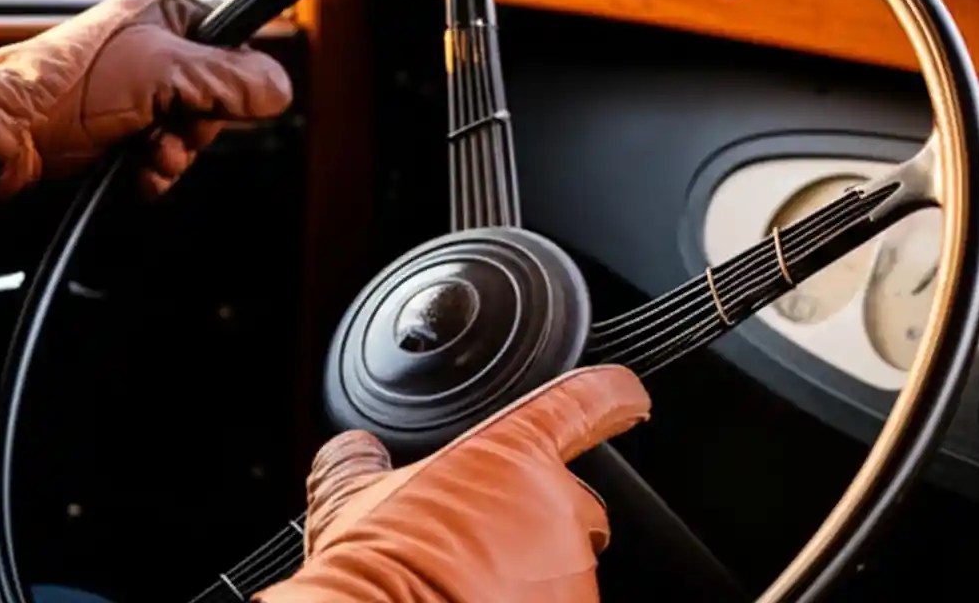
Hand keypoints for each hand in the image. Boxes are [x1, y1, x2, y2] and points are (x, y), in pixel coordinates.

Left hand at [0, 0, 291, 198]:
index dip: (234, 76)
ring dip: (177, 156)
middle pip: (216, 97)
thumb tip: (280, 90)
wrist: (4, 138)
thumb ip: (228, 80)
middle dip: (198, 128)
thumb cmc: (66, 91)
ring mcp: (134, 95)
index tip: (218, 100)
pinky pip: (164, 157)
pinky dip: (157, 174)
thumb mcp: (161, 75)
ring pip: (192, 133)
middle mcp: (150, 53)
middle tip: (171, 132)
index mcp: (160, 19)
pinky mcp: (120, 133)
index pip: (231, 40)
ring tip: (149, 158)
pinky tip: (140, 177)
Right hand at [257, 366, 650, 602]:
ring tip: (471, 592)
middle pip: (576, 502)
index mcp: (511, 451)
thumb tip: (353, 451)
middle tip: (485, 547)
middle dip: (539, 522)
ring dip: (532, 576)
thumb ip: (361, 464)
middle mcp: (557, 504)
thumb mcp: (350, 500)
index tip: (629, 397)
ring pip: (567, 566)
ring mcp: (574, 568)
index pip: (586, 401)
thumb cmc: (377, 568)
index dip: (613, 394)